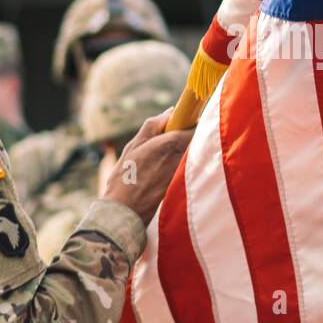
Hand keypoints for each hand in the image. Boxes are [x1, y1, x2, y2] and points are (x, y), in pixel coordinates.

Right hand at [102, 108, 193, 224]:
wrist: (126, 209)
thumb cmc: (126, 175)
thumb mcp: (134, 144)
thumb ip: (154, 125)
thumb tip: (170, 112)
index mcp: (171, 144)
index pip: (195, 125)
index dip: (191, 122)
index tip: (183, 121)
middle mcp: (183, 157)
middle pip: (196, 140)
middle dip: (187, 136)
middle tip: (169, 140)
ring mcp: (185, 172)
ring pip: (192, 154)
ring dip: (184, 152)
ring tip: (162, 159)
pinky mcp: (183, 184)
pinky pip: (188, 168)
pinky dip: (180, 166)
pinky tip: (162, 173)